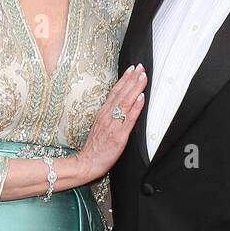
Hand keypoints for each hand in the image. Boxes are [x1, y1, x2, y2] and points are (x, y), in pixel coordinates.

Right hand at [76, 66, 145, 181]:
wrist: (87, 163)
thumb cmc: (95, 148)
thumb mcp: (100, 127)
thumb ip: (110, 116)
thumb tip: (120, 105)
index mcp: (104, 113)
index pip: (115, 92)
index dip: (125, 79)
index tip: (132, 68)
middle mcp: (108, 116)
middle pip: (121, 93)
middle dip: (132, 79)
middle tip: (141, 66)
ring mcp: (113, 125)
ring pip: (126, 102)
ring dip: (135, 88)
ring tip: (143, 77)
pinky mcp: (119, 136)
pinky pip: (129, 119)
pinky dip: (135, 107)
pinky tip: (141, 98)